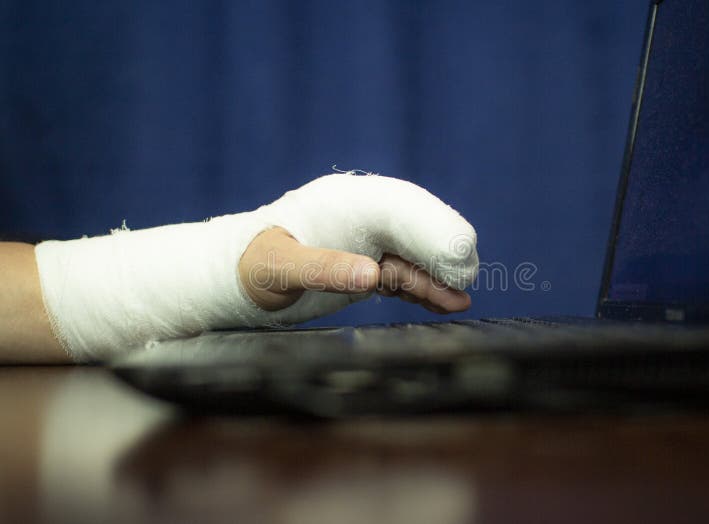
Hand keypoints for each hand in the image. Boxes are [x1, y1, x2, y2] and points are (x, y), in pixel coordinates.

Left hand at [238, 227, 470, 313]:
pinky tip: (445, 302)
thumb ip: (324, 268)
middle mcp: (365, 213)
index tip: (457, 266)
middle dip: (445, 252)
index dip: (435, 234)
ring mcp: (370, 237)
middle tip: (463, 285)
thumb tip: (372, 276)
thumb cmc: (251, 266)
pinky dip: (426, 286)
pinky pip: (408, 270)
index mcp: (347, 203)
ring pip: (420, 250)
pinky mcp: (370, 261)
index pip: (404, 208)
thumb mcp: (279, 269)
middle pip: (422, 224)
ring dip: (440, 275)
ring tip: (460, 302)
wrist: (235, 274)